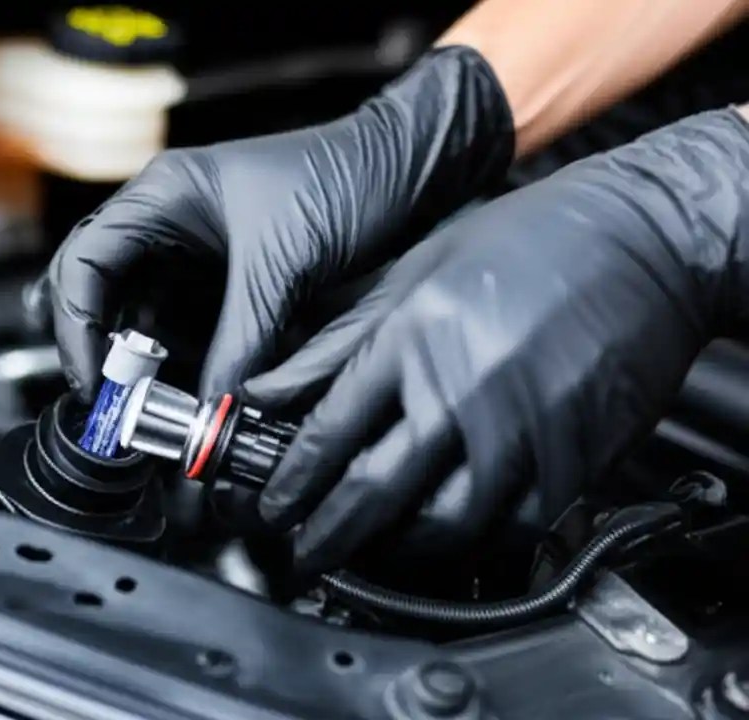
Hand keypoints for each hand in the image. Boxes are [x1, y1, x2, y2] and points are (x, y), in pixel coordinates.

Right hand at [48, 46, 512, 401]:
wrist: (420, 168)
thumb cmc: (351, 177)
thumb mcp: (284, 264)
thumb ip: (241, 341)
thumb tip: (210, 414)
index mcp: (164, 196)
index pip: (86, 261)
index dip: (76, 325)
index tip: (95, 383)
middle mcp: (171, 228)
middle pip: (105, 299)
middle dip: (105, 357)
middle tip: (115, 410)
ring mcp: (201, 260)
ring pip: (150, 326)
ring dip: (151, 374)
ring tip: (158, 422)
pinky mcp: (235, 289)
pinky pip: (196, 338)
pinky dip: (192, 374)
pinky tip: (197, 406)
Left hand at [244, 109, 748, 572]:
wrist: (648, 236)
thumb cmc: (531, 239)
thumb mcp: (415, 269)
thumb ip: (340, 338)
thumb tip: (271, 386)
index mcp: (414, 335)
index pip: (330, 431)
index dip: (291, 483)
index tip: (272, 508)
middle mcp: (465, 386)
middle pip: (376, 489)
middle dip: (327, 534)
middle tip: (304, 553)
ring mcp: (526, 425)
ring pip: (446, 521)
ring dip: (400, 547)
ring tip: (374, 546)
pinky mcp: (579, 453)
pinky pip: (518, 525)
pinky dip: (477, 541)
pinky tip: (453, 533)